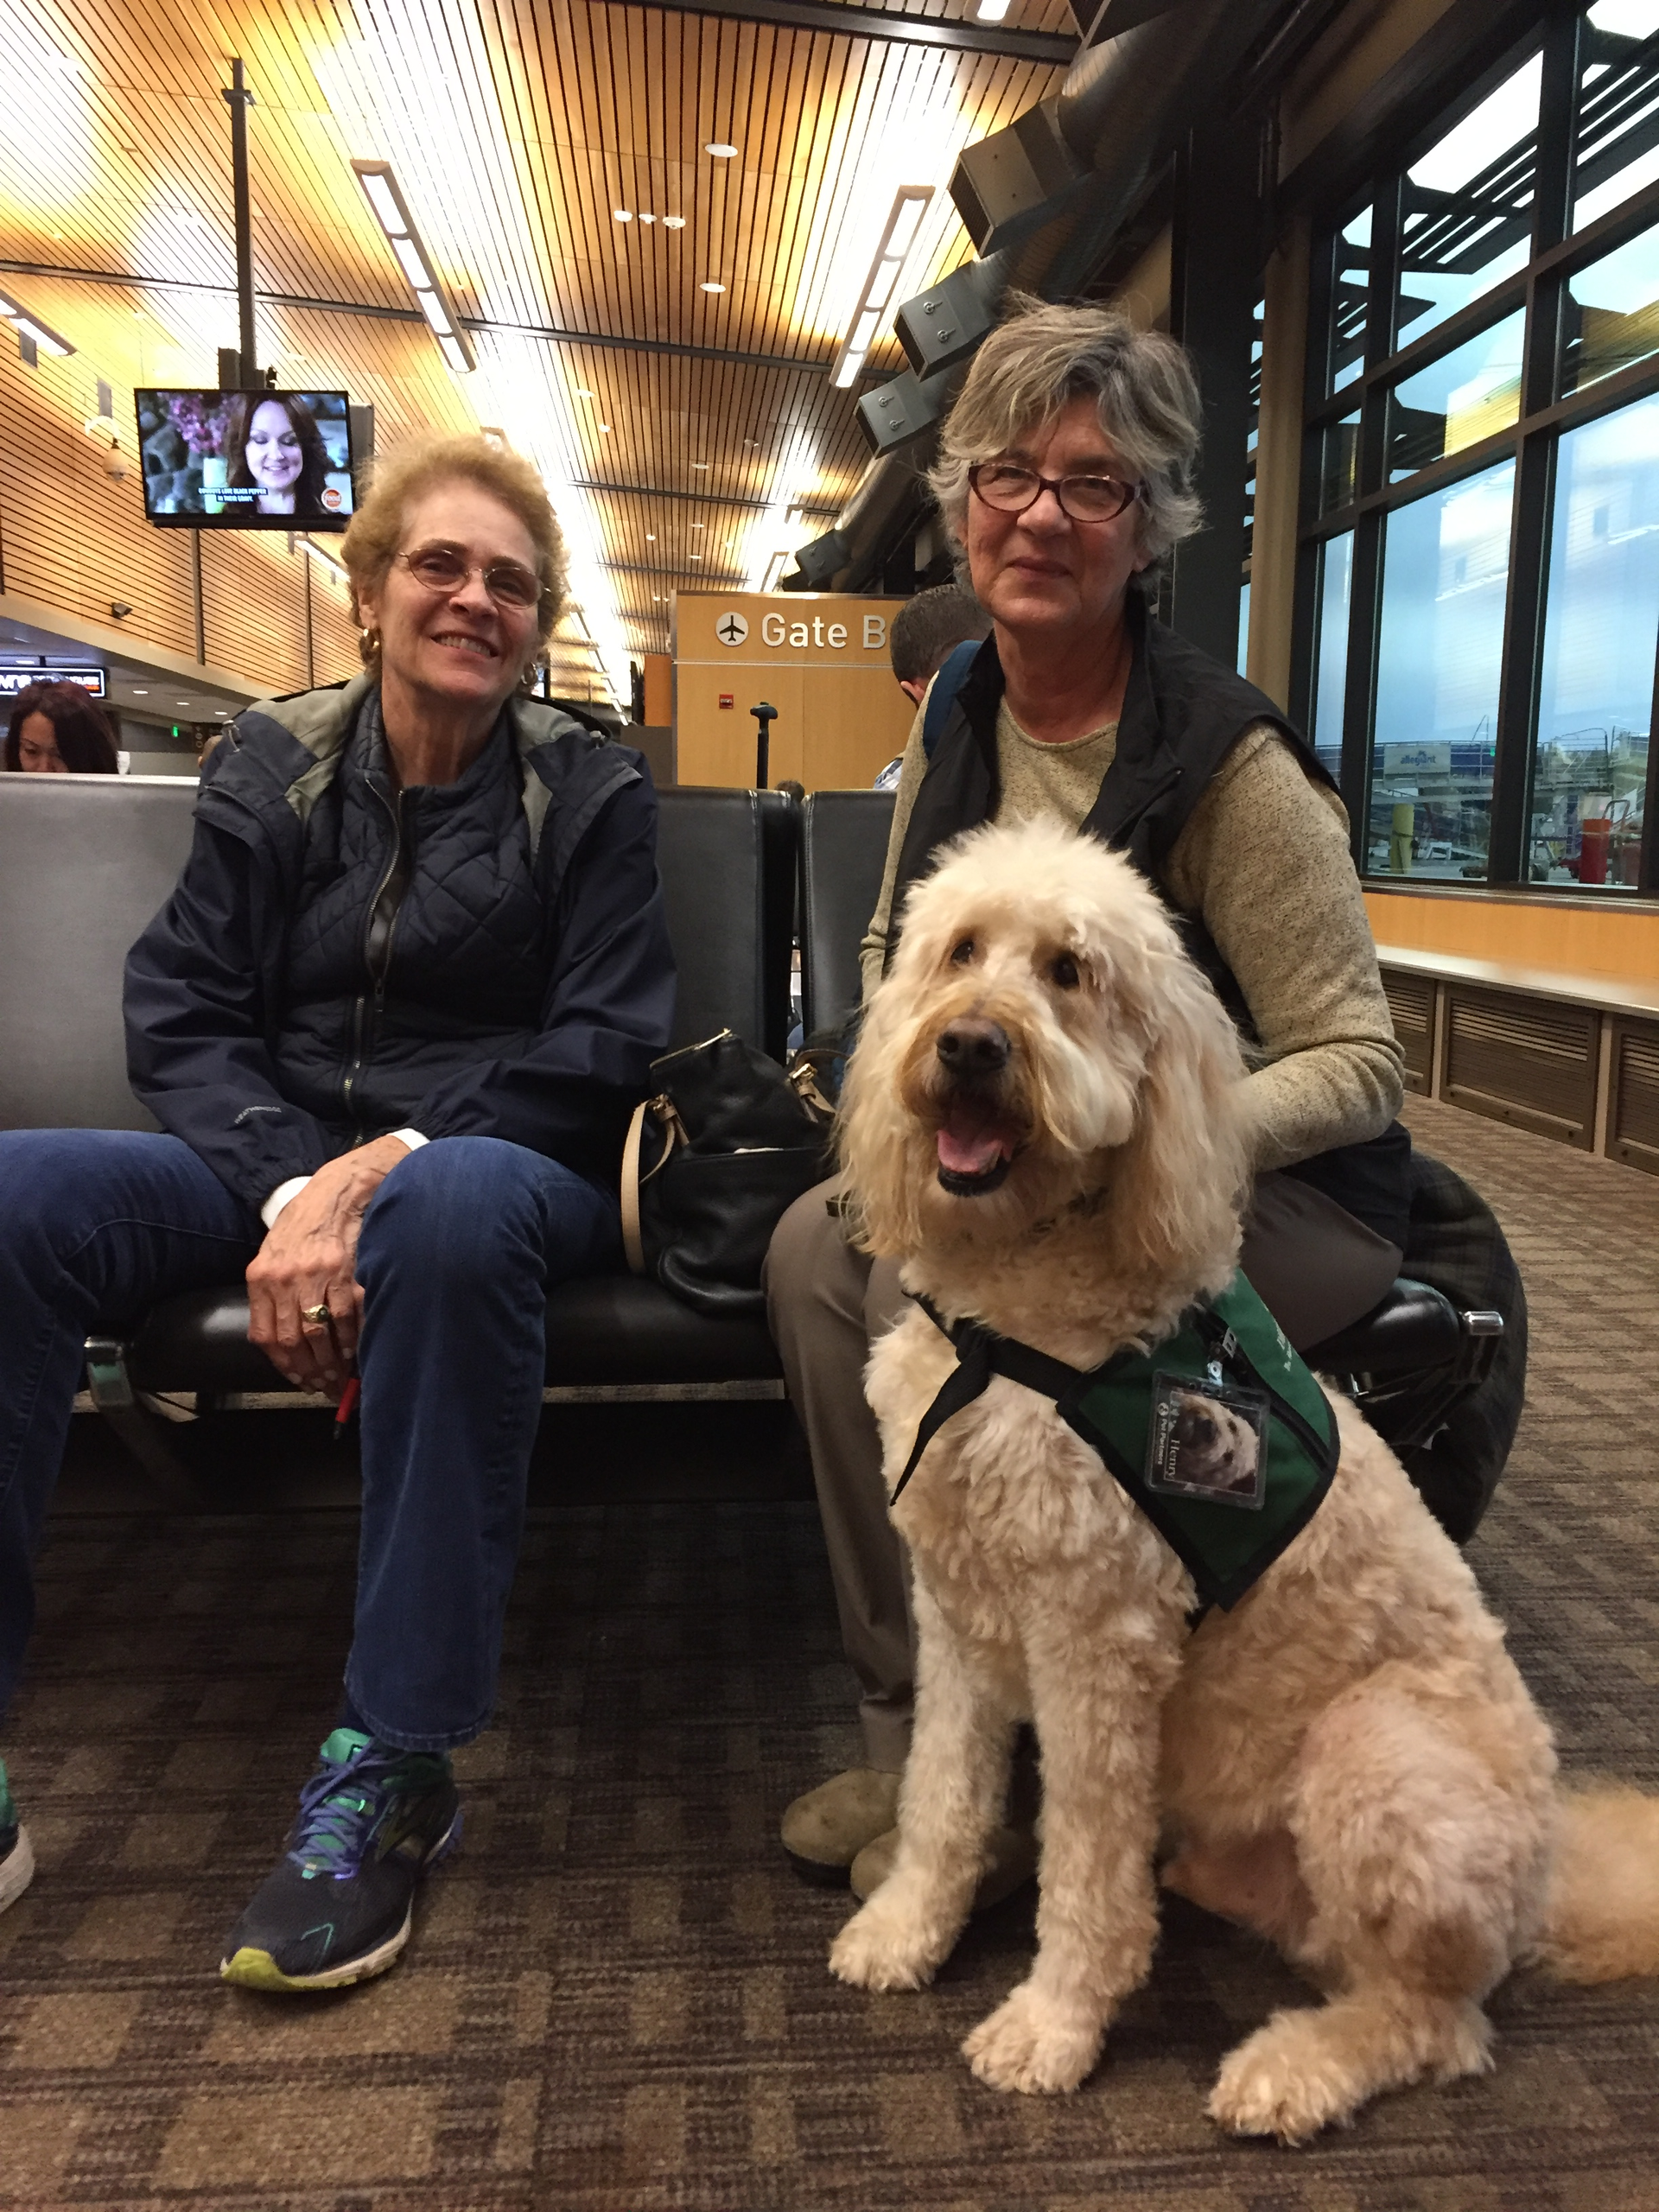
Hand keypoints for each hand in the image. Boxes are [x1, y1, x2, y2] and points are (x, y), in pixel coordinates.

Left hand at [246, 1135, 411, 1395]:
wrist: (335, 1191)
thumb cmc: (304, 1223)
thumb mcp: (273, 1254)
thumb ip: (270, 1292)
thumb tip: (280, 1337)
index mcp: (262, 1277)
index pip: (266, 1335)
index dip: (284, 1365)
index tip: (298, 1378)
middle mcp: (286, 1278)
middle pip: (294, 1339)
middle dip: (310, 1369)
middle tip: (323, 1384)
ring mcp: (316, 1275)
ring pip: (321, 1332)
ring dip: (331, 1360)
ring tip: (339, 1374)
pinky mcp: (345, 1271)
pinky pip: (346, 1315)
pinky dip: (351, 1338)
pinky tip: (353, 1350)